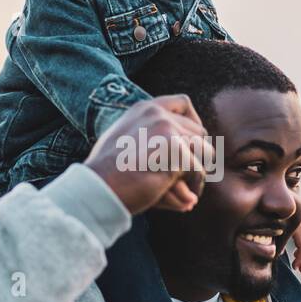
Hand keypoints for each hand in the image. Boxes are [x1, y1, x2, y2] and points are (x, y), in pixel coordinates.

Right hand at [84, 95, 215, 215]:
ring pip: (203, 150)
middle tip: (189, 176)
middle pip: (198, 130)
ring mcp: (166, 129)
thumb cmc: (109, 175)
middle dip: (197, 155)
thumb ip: (151, 142)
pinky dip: (195, 185)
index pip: (183, 104)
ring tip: (188, 189)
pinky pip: (198, 169)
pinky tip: (185, 197)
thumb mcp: (126, 148)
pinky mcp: (174, 149)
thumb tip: (183, 156)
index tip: (193, 144)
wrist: (97, 188)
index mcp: (144, 109)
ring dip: (197, 171)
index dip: (194, 123)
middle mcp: (157, 114)